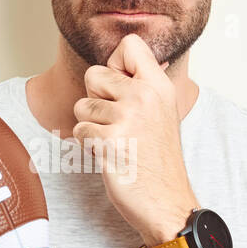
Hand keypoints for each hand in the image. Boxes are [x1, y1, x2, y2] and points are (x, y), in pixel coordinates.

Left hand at [72, 33, 198, 245]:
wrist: (167, 203)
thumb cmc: (159, 161)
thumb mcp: (163, 113)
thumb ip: (144, 86)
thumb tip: (126, 59)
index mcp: (159, 86)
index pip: (129, 45)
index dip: (115, 64)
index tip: (121, 87)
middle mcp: (144, 96)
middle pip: (94, 74)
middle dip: (96, 99)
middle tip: (116, 123)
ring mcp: (127, 119)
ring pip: (82, 105)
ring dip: (91, 126)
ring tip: (115, 141)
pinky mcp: (109, 142)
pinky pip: (79, 131)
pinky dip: (88, 145)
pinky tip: (109, 155)